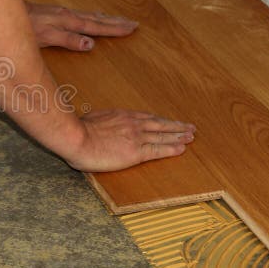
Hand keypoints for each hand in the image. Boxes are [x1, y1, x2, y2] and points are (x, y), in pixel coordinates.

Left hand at [25, 2, 138, 50]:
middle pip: (97, 19)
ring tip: (119, 20)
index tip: (132, 29)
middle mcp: (68, 15)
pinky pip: (81, 14)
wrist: (5, 10)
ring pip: (90, 15)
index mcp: (68, 22)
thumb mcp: (45, 37)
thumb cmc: (24, 27)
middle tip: (134, 24)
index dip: (114, 29)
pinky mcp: (55, 13)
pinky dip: (92, 16)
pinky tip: (92, 17)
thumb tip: (91, 44)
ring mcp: (62, 13)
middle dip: (115, 22)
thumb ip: (67, 40)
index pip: (97, 27)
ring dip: (106, 18)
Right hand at [66, 110, 195, 172]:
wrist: (77, 138)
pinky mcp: (136, 152)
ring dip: (179, 136)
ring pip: (163, 136)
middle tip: (190, 127)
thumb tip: (98, 123)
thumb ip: (101, 121)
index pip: (147, 118)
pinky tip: (181, 148)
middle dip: (176, 126)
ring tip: (191, 136)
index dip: (160, 121)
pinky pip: (158, 150)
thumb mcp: (92, 119)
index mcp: (123, 115)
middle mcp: (133, 124)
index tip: (169, 122)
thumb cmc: (78, 130)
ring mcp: (136, 137)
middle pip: (160, 124)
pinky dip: (171, 149)